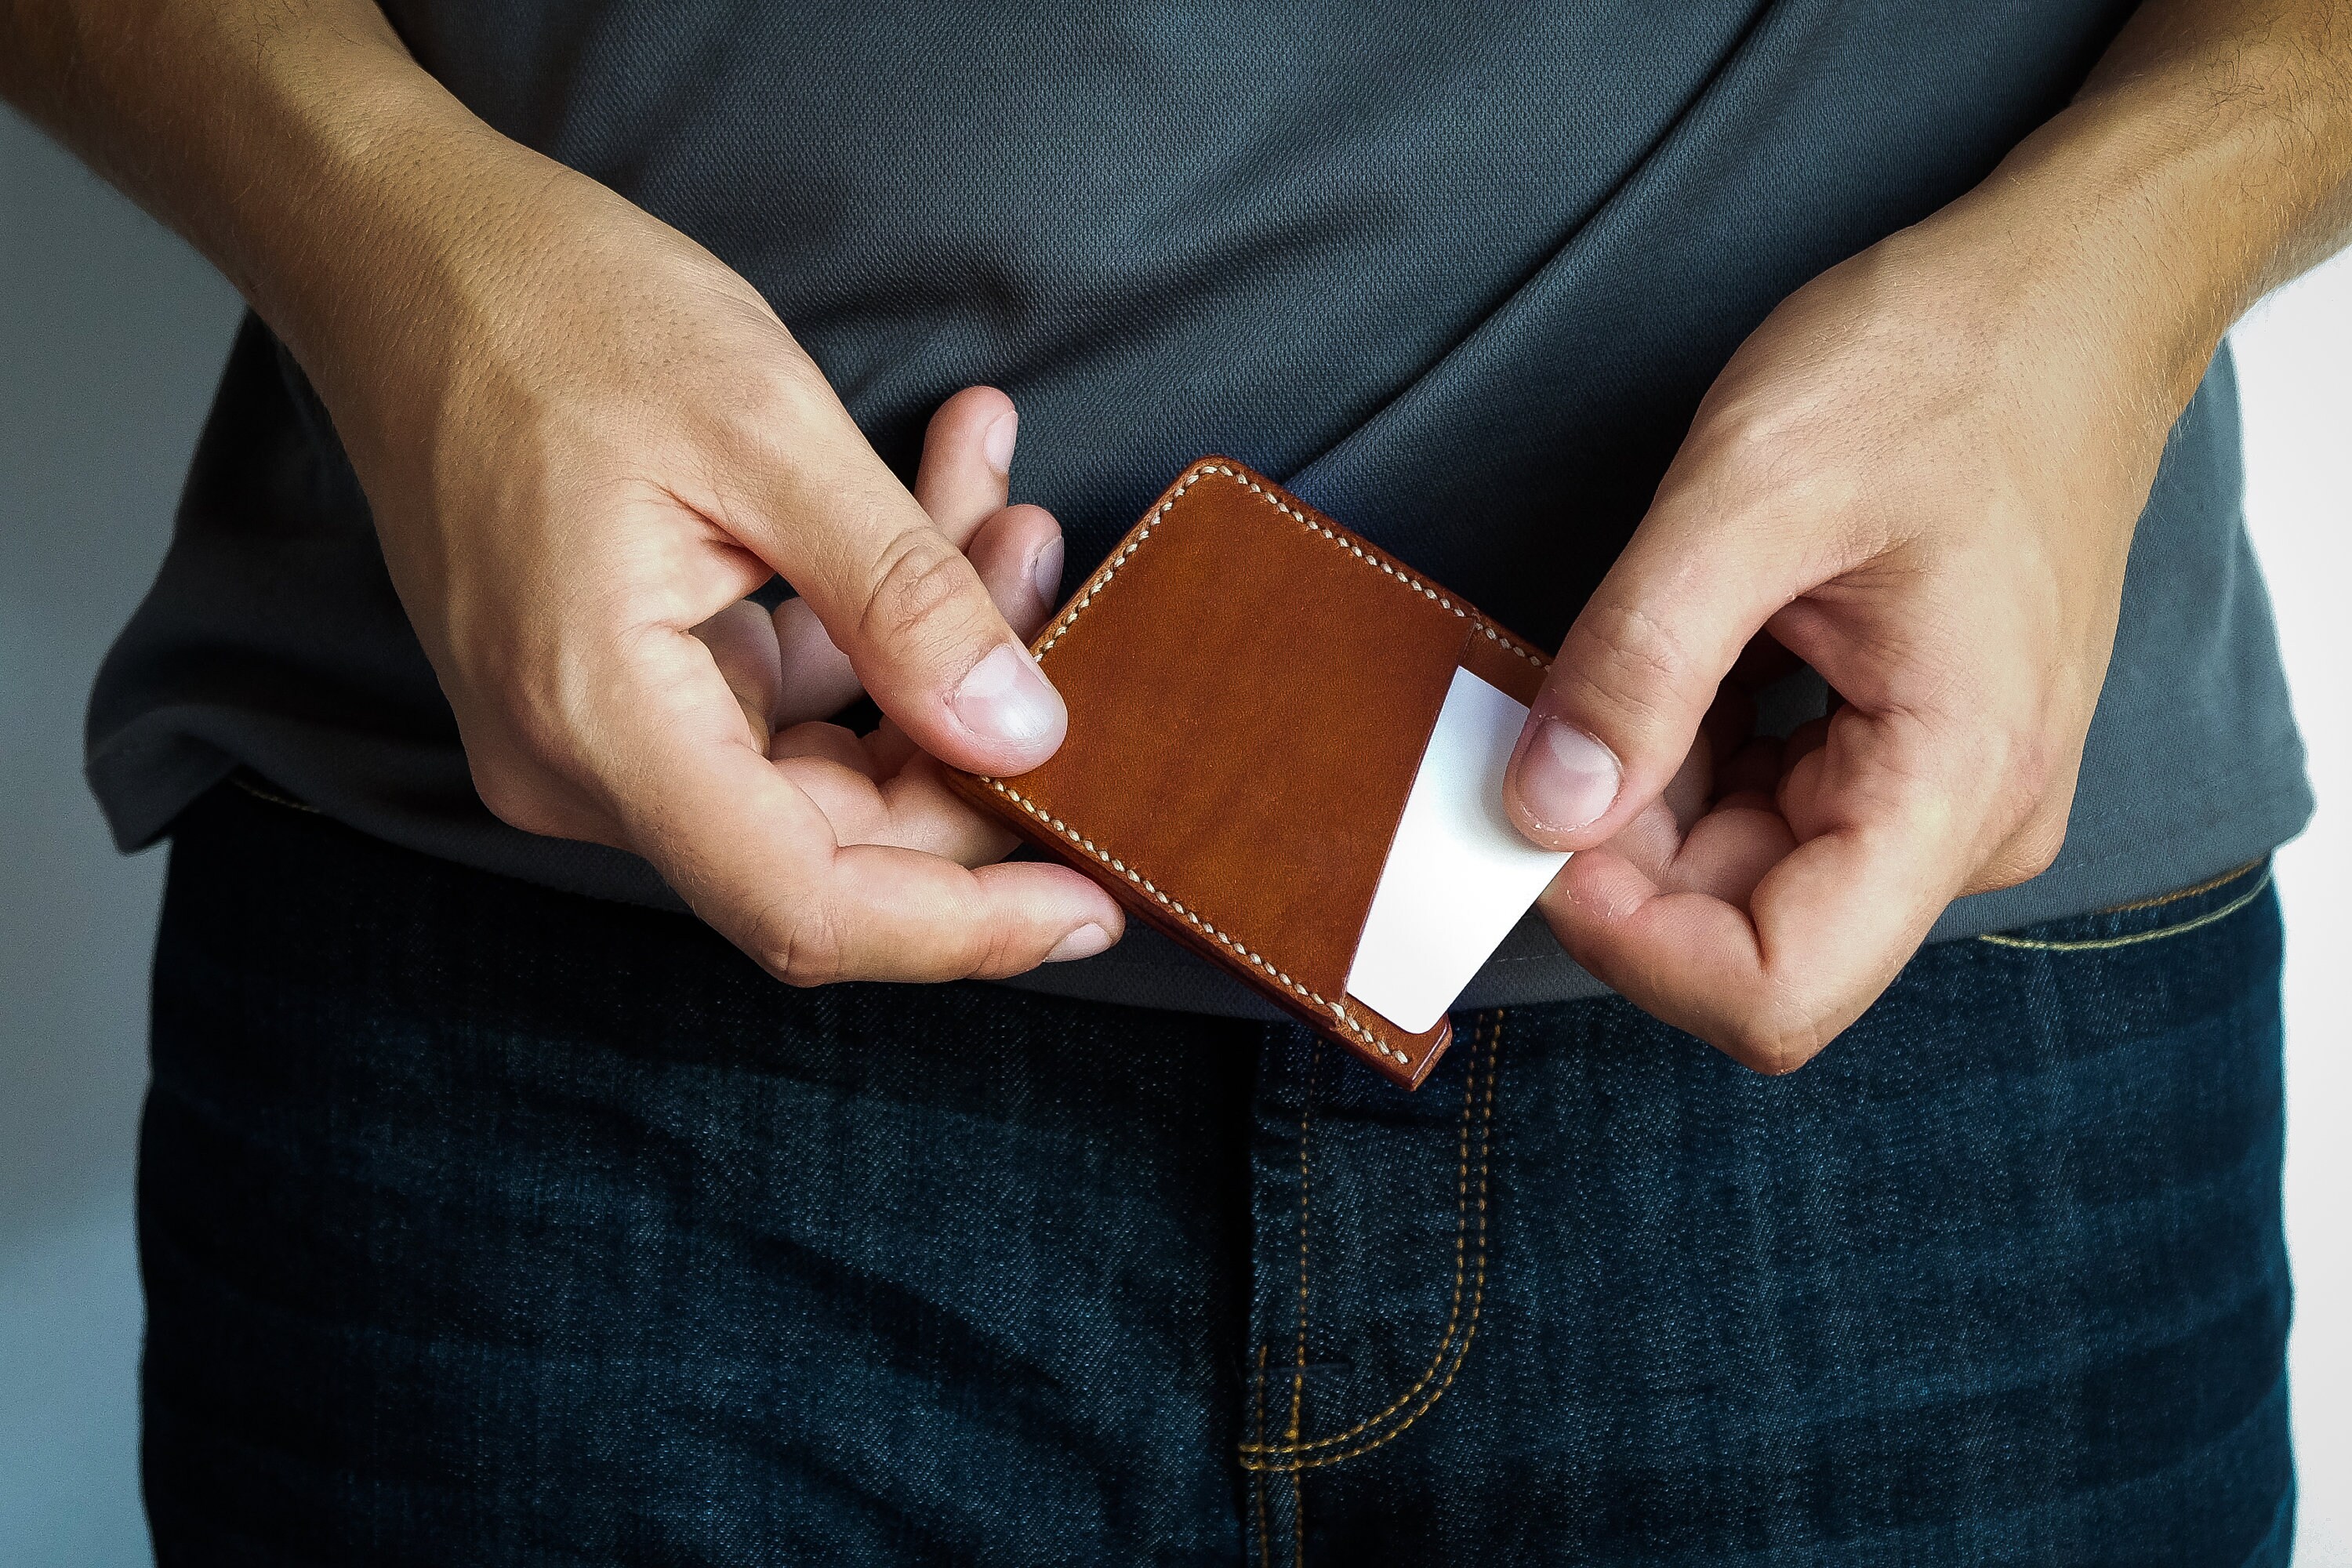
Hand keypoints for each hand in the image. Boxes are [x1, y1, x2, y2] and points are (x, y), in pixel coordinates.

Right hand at [324, 159, 1120, 982]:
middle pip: (835, 838)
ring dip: (932, 651)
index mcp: (598, 727)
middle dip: (974, 729)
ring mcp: (592, 736)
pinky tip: (937, 502)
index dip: (965, 926)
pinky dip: (866, 621)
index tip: (1098, 903)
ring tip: (1003, 506)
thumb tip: (1023, 738)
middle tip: (1053, 575)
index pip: (807, 911)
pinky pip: (777, 698)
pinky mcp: (618, 690)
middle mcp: (580, 768)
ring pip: (824, 758)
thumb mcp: (764, 433)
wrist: (405, 253)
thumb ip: (903, 601)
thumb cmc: (556, 313)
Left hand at [1502, 219, 2180, 1071]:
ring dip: (1646, 804)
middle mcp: (1964, 823)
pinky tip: (1666, 666)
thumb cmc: (1943, 366)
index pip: (1776, 989)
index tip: (1542, 826)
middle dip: (1621, 857)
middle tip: (1550, 721)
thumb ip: (1639, 661)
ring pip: (1744, 878)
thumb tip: (1543, 811)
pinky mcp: (1905, 757)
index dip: (1634, 942)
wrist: (2067, 298)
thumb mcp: (1754, 490)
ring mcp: (1941, 797)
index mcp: (1956, 783)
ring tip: (1614, 668)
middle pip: (1747, 937)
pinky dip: (1685, 762)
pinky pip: (1767, 813)